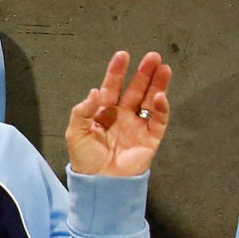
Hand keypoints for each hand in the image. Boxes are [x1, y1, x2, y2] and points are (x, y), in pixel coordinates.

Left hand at [66, 51, 171, 176]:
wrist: (99, 182)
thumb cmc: (85, 158)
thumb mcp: (75, 133)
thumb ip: (82, 111)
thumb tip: (95, 92)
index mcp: (104, 112)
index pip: (112, 87)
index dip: (117, 72)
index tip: (122, 55)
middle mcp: (123, 115)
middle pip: (136, 90)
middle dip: (144, 73)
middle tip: (152, 56)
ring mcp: (138, 125)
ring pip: (150, 100)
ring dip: (157, 84)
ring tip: (163, 68)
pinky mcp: (150, 138)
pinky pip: (159, 120)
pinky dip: (161, 108)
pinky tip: (160, 96)